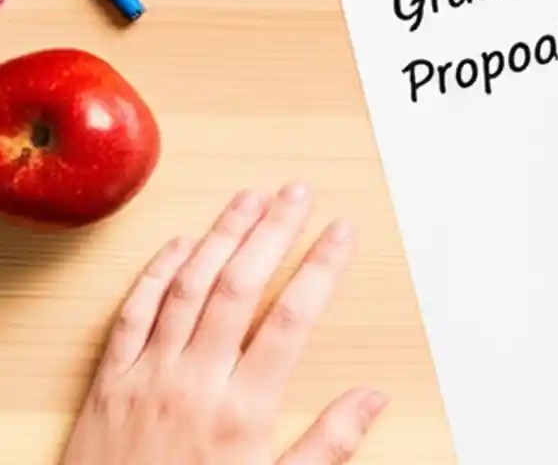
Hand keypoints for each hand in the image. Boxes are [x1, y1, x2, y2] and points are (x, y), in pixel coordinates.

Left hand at [62, 184, 386, 464]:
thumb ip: (328, 444)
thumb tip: (373, 398)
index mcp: (242, 411)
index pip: (292, 318)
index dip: (321, 267)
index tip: (341, 232)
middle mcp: (194, 382)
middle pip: (239, 287)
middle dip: (273, 232)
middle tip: (297, 193)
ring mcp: (147, 378)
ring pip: (187, 288)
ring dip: (220, 236)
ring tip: (248, 199)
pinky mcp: (110, 384)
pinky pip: (133, 314)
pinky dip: (156, 273)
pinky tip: (179, 244)